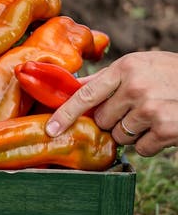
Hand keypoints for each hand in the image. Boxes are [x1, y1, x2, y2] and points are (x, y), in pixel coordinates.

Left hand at [45, 51, 177, 156]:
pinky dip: (150, 143)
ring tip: (153, 115)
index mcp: (126, 68)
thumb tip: (71, 88)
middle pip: (103, 121)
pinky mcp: (165, 129)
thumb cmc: (171, 74)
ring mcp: (151, 109)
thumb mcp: (141, 65)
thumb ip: (107, 79)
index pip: (86, 94)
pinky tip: (164, 127)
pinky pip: (141, 148)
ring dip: (133, 132)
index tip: (50, 129)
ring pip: (120, 137)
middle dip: (115, 120)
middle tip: (136, 108)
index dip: (65, 114)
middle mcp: (136, 87)